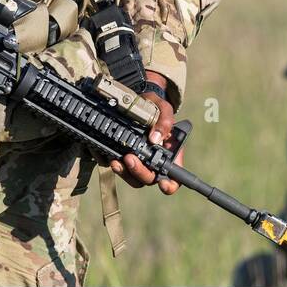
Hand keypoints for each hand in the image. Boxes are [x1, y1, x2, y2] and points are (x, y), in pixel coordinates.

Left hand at [110, 71, 180, 194]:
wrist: (138, 102)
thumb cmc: (155, 106)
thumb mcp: (163, 108)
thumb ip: (164, 120)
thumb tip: (155, 138)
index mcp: (171, 152)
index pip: (175, 176)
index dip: (170, 184)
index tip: (162, 183)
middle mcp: (156, 161)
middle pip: (150, 178)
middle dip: (140, 172)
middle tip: (130, 158)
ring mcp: (141, 161)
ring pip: (134, 179)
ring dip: (125, 173)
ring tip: (116, 161)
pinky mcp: (127, 159)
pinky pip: (123, 170)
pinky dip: (117, 167)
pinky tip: (111, 157)